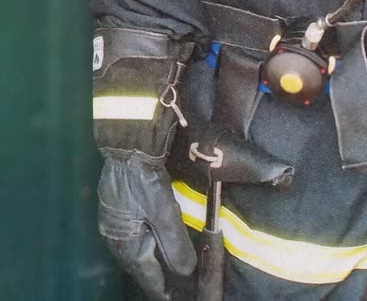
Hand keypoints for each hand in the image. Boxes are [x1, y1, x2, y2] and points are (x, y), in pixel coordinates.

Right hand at [98, 153, 196, 300]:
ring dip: (149, 260)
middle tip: (171, 285)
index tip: (171, 299)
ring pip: (133, 251)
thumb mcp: (164, 213)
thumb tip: (185, 271)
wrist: (127, 148)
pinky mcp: (114, 210)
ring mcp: (112, 224)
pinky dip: (143, 242)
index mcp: (127, 246)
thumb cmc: (145, 181)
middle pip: (138, 266)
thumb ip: (175, 244)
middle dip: (155, 276)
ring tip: (164, 268)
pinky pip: (131, 236)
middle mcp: (115, 240)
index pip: (147, 278)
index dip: (161, 290)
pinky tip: (151, 240)